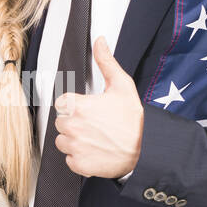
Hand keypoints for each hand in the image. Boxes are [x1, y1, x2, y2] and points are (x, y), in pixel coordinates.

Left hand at [52, 36, 142, 178]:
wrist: (145, 150)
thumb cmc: (133, 120)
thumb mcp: (122, 85)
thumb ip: (106, 62)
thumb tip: (99, 42)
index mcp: (78, 106)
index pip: (62, 103)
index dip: (75, 106)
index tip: (88, 110)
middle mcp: (73, 126)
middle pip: (61, 122)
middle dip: (73, 122)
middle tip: (94, 125)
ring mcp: (75, 147)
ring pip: (62, 141)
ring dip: (74, 141)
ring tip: (94, 138)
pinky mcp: (79, 165)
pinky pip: (70, 160)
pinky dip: (80, 158)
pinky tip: (94, 152)